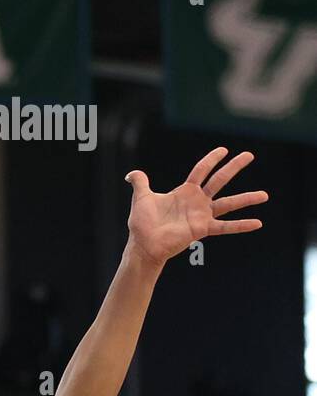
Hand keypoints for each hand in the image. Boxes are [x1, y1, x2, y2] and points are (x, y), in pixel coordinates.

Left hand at [125, 148, 267, 268]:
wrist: (143, 245)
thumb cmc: (141, 224)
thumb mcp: (141, 198)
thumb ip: (140, 183)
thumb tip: (131, 174)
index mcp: (185, 191)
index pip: (201, 170)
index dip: (212, 159)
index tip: (224, 150)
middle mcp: (197, 201)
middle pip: (219, 180)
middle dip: (234, 167)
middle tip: (250, 155)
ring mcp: (202, 215)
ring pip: (228, 203)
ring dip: (246, 198)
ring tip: (265, 195)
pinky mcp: (202, 229)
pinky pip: (225, 227)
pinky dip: (241, 225)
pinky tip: (258, 223)